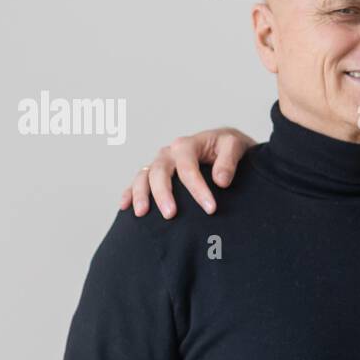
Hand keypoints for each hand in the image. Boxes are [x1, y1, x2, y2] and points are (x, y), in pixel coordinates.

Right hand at [119, 127, 256, 218]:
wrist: (223, 146)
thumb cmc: (228, 146)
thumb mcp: (234, 145)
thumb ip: (228, 161)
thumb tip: (221, 181)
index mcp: (187, 145)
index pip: (188, 167)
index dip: (197, 188)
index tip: (210, 208)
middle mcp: (170, 153)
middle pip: (160, 171)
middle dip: (163, 194)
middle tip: (170, 215)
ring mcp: (160, 163)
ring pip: (144, 176)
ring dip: (141, 194)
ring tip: (142, 213)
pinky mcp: (156, 173)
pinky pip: (138, 182)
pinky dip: (130, 193)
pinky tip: (126, 207)